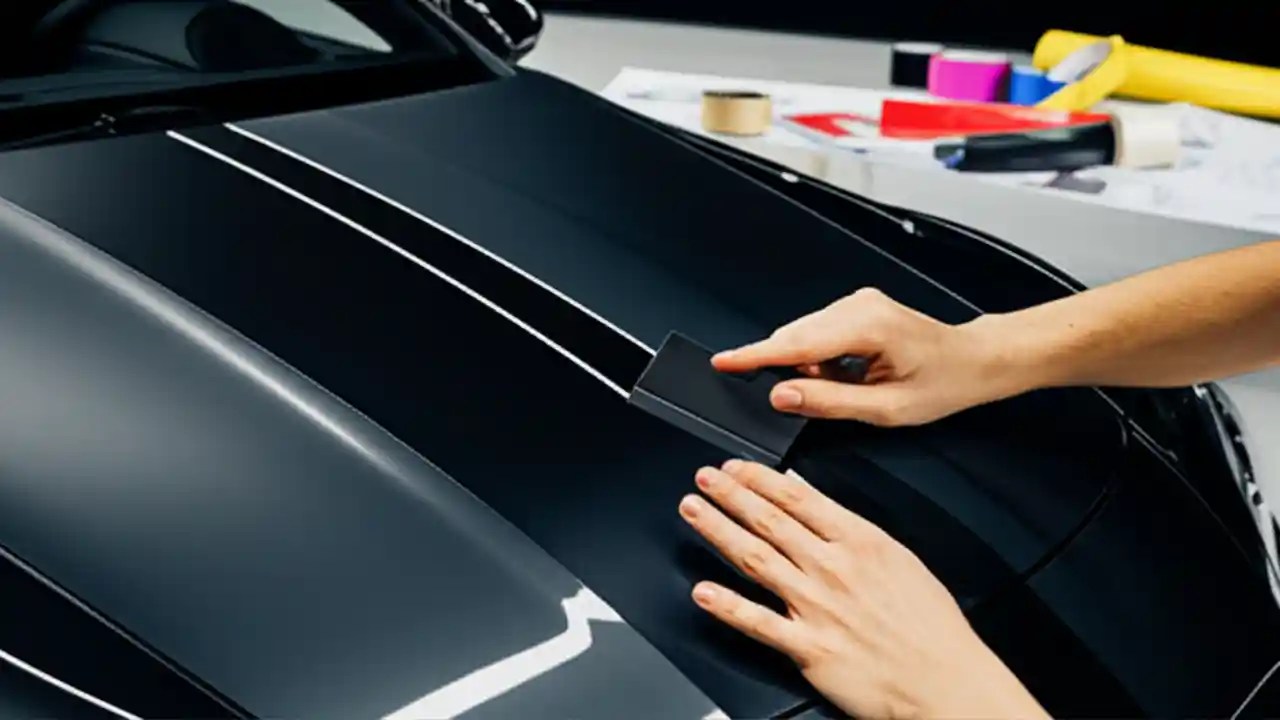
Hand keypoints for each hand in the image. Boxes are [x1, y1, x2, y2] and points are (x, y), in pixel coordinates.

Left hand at [679, 461, 1047, 719]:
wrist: (948, 681)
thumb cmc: (931, 627)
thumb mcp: (898, 558)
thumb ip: (849, 526)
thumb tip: (810, 497)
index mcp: (860, 542)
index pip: (798, 499)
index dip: (758, 479)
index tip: (734, 467)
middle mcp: (834, 569)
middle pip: (770, 522)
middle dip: (730, 495)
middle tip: (704, 478)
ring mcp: (818, 607)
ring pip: (756, 559)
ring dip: (718, 531)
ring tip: (693, 511)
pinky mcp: (810, 648)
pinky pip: (759, 622)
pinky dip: (728, 606)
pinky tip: (703, 591)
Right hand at [711, 288, 1015, 425]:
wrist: (974, 359)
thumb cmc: (943, 382)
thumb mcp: (887, 408)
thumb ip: (829, 402)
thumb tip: (782, 396)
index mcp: (868, 327)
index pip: (797, 344)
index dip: (755, 355)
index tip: (724, 362)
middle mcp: (858, 306)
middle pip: (796, 337)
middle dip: (787, 369)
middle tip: (806, 400)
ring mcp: (856, 303)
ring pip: (804, 336)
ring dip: (808, 366)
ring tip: (847, 388)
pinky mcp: (855, 307)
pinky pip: (818, 333)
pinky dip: (819, 358)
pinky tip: (845, 375)